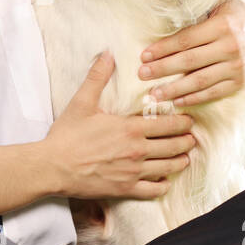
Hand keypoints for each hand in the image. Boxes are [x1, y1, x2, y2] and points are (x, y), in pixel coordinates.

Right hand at [42, 50, 195, 201]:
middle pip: (173, 146)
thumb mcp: (82, 102)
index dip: (183, 122)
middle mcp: (137, 151)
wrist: (52, 166)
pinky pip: (152, 191)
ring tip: (185, 158)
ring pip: (167, 168)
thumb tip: (107, 54)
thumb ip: (98, 77)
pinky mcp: (125, 189)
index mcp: (130, 128)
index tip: (189, 120)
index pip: (168, 124)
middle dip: (186, 141)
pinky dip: (162, 186)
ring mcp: (132, 172)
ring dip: (180, 162)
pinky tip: (164, 181)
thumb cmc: (66, 135)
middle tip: (191, 138)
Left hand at [136, 0, 244, 106]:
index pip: (185, 40)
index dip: (162, 49)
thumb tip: (163, 25)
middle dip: (162, 69)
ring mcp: (235, 67)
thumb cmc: (236, 17)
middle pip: (188, 62)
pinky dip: (193, 98)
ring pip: (199, 81)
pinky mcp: (238, 83)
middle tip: (141, 75)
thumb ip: (197, 18)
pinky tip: (177, 101)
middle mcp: (229, 47)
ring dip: (173, 89)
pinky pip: (212, 93)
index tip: (144, 56)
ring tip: (154, 94)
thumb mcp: (220, 8)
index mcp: (221, 26)